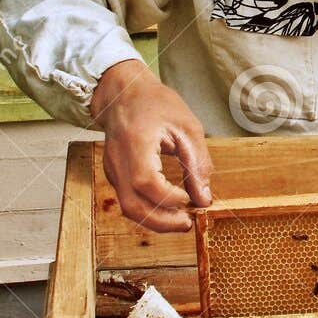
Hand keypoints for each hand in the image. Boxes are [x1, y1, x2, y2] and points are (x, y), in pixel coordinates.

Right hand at [90, 60, 213, 231]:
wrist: (124, 94)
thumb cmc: (155, 104)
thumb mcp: (187, 126)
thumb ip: (198, 163)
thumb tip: (204, 198)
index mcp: (136, 143)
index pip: (146, 181)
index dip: (168, 197)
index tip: (189, 198)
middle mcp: (118, 161)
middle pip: (133, 205)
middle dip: (162, 222)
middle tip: (188, 223)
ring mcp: (112, 169)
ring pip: (128, 208)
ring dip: (155, 220)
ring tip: (181, 219)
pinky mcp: (114, 174)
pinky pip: (128, 200)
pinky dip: (148, 209)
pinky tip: (168, 207)